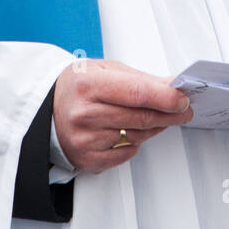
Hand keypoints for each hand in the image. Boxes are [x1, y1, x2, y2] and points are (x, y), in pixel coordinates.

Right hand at [53, 59, 192, 173]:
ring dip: (153, 128)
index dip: (166, 98)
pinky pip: (125, 153)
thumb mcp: (105, 70)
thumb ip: (140, 79)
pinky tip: (128, 131)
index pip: (138, 93)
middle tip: (182, 110)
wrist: (46, 108)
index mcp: (88, 84)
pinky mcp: (86, 158)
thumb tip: (173, 86)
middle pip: (141, 118)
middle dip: (169, 114)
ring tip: (155, 117)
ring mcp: (84, 138)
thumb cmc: (77, 86)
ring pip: (137, 136)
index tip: (182, 99)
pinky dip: (133, 143)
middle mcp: (84, 113)